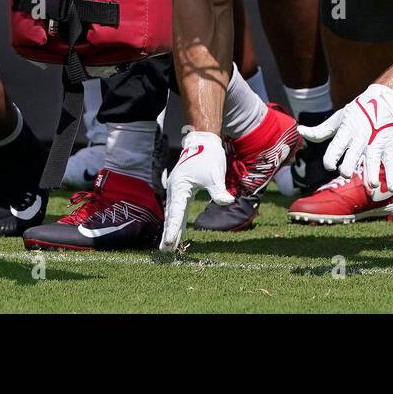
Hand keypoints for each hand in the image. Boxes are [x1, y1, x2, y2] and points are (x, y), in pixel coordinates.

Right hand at [160, 130, 232, 252]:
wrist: (203, 141)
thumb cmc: (208, 156)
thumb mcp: (215, 174)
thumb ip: (218, 190)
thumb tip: (227, 202)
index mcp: (180, 187)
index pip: (176, 213)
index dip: (172, 229)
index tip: (169, 243)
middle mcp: (175, 189)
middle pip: (171, 215)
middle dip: (168, 234)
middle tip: (165, 251)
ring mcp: (177, 189)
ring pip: (173, 213)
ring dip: (171, 229)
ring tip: (168, 246)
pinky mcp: (181, 189)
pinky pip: (178, 209)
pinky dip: (176, 221)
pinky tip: (177, 231)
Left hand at [297, 83, 392, 191]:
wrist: (382, 100)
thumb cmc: (357, 112)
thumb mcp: (338, 118)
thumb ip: (320, 130)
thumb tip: (300, 131)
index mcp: (346, 131)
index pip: (336, 146)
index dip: (331, 158)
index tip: (330, 166)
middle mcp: (360, 138)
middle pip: (354, 155)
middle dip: (349, 166)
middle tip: (346, 174)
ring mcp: (376, 142)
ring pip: (373, 159)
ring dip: (373, 172)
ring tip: (372, 184)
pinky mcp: (389, 146)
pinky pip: (391, 162)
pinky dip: (392, 175)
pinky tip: (391, 187)